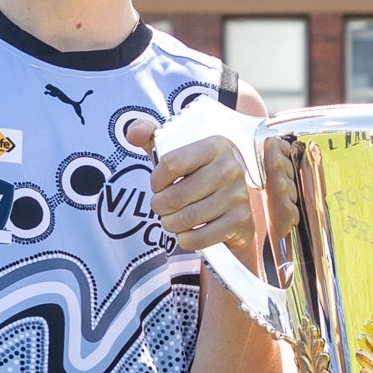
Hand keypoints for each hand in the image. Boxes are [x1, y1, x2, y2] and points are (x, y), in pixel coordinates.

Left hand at [148, 135, 262, 259]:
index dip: (156, 180)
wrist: (234, 206)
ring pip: (185, 219)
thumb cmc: (199, 177)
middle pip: (174, 196)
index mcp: (214, 145)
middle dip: (160, 206)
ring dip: (170, 224)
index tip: (158, 185)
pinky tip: (187, 232)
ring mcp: (237, 195)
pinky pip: (199, 238)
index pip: (170, 164)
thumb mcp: (177, 152)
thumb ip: (150, 136)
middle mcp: (230, 168)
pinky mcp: (239, 220)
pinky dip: (186, 239)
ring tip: (172, 219)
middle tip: (162, 207)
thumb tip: (133, 132)